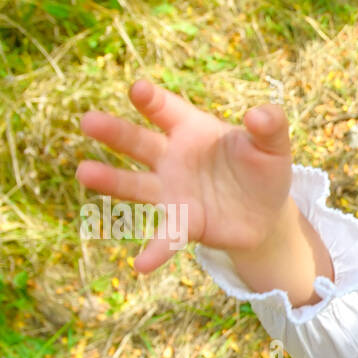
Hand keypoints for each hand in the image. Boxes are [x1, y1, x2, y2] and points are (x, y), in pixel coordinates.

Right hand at [77, 78, 293, 273]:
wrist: (265, 213)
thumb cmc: (263, 169)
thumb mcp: (273, 146)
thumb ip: (270, 126)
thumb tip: (260, 116)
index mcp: (192, 129)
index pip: (166, 110)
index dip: (152, 100)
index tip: (138, 90)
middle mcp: (172, 157)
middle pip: (138, 142)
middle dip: (114, 132)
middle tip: (88, 121)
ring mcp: (172, 190)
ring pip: (136, 185)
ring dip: (111, 181)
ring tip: (85, 173)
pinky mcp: (182, 222)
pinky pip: (164, 236)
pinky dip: (154, 251)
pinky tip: (140, 266)